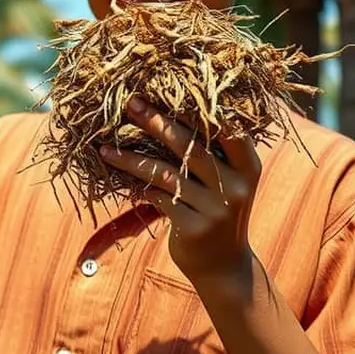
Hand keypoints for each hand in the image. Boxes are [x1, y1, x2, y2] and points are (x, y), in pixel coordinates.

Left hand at [99, 95, 260, 290]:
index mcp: (249, 166)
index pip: (226, 127)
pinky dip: (136, 184)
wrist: (224, 268)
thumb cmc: (219, 212)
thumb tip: (168, 108)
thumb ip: (212, 152)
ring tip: (105, 146)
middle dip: (157, 120)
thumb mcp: (228, 181)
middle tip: (130, 102)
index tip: (166, 85)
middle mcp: (236, 185)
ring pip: (166, 172)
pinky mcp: (194, 228)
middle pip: (191, 144)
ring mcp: (216, 209)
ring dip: (132, 157)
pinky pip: (157, 197)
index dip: (197, 106)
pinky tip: (117, 174)